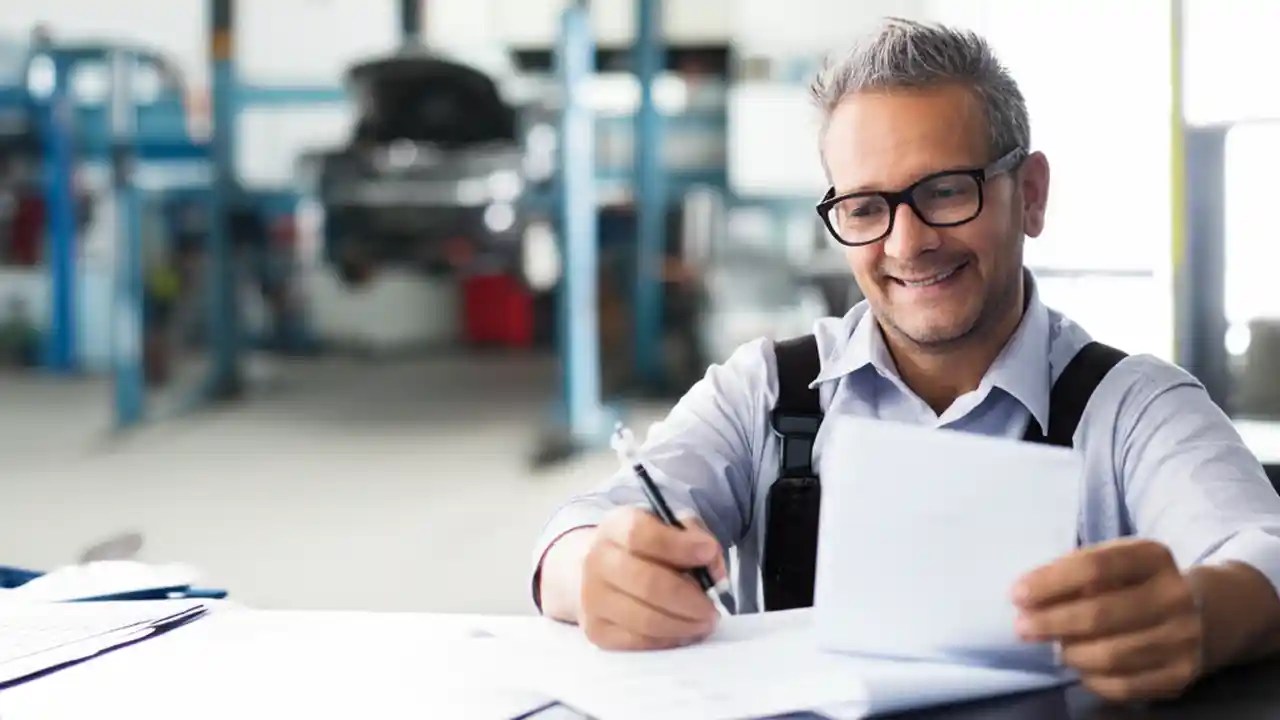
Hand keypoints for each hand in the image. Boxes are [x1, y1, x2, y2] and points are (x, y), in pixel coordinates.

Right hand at [579, 506, 726, 650]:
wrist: (592, 571)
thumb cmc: (641, 548)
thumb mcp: (667, 527)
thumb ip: (694, 537)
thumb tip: (714, 569)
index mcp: (615, 527)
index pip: (640, 535)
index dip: (679, 546)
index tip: (708, 552)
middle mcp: (597, 561)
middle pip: (647, 583)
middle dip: (690, 599)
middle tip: (713, 608)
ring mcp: (593, 599)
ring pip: (646, 619)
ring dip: (684, 625)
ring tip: (704, 622)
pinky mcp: (596, 631)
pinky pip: (640, 641)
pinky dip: (670, 639)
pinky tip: (684, 632)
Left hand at [1012, 539, 1203, 700]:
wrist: (1203, 614)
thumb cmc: (1136, 582)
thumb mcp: (1113, 562)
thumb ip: (1074, 572)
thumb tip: (1028, 598)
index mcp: (1153, 557)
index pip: (1095, 567)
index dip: (1051, 581)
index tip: (1018, 594)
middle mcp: (1174, 596)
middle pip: (1100, 614)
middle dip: (1052, 622)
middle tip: (1022, 627)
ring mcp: (1182, 639)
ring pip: (1110, 655)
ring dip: (1070, 653)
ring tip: (1055, 647)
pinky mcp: (1180, 675)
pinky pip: (1122, 686)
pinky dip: (1091, 678)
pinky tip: (1080, 666)